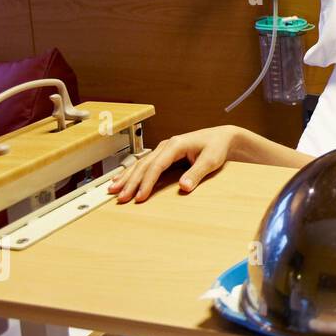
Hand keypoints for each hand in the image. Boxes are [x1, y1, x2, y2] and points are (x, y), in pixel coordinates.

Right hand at [110, 125, 240, 202]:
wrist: (222, 137)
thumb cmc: (217, 146)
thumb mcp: (211, 160)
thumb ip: (197, 173)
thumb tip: (184, 186)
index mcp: (176, 144)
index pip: (157, 165)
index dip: (147, 182)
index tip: (139, 196)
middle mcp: (166, 145)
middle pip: (144, 165)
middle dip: (131, 182)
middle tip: (121, 197)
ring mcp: (164, 149)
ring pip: (141, 164)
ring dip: (127, 177)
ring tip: (113, 190)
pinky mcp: (164, 154)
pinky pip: (145, 164)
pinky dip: (132, 173)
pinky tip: (122, 180)